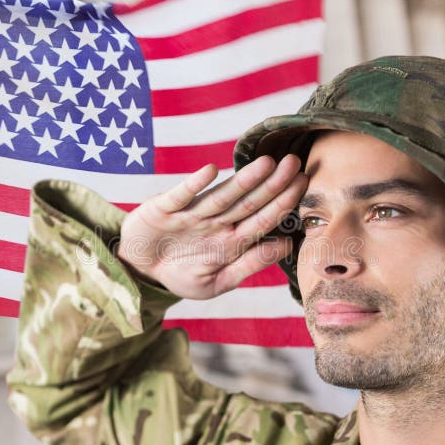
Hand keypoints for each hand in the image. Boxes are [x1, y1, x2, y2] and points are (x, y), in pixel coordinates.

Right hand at [117, 154, 306, 299]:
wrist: (141, 269)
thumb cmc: (182, 273)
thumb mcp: (216, 282)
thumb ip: (249, 265)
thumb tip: (287, 246)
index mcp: (232, 240)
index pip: (263, 219)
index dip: (283, 202)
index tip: (303, 183)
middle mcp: (216, 223)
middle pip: (249, 202)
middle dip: (273, 183)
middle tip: (295, 162)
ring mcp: (191, 214)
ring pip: (222, 196)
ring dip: (243, 180)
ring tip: (266, 163)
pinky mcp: (164, 209)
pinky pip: (181, 196)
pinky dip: (194, 185)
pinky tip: (211, 172)